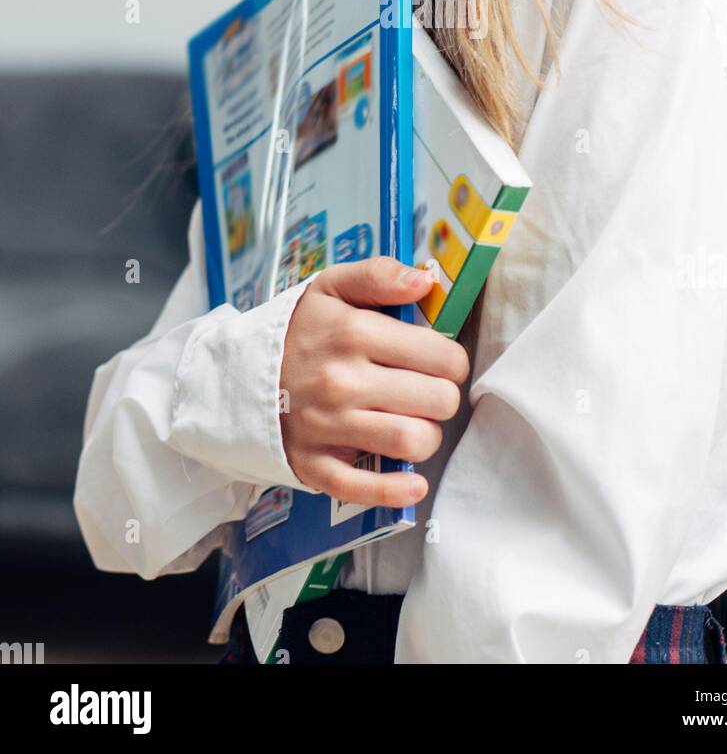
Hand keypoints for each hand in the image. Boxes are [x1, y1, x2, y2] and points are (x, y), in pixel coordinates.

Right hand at [279, 256, 470, 506]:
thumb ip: (380, 275)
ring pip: (412, 441)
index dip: (452, 360)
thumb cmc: (297, 329)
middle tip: (429, 392)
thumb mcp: (331, 286)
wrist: (236, 373)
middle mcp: (343, 381)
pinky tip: (413, 481)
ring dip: (427, 436)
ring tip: (415, 423)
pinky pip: (365, 488)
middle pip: (436, 401)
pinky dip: (398, 490)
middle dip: (443, 397)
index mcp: (353, 333)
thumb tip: (426, 279)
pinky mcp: (314, 464)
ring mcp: (328, 426)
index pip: (441, 356)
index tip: (442, 362)